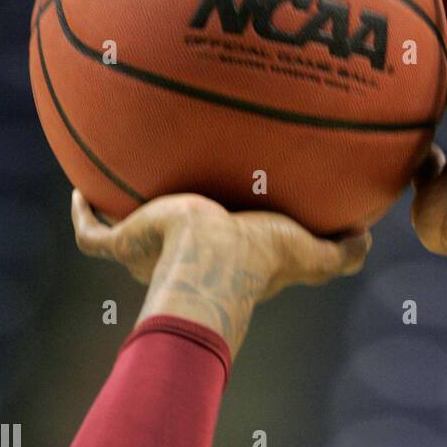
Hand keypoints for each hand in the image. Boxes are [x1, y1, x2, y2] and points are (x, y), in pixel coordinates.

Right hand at [71, 190, 371, 357]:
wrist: (211, 256)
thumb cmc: (260, 259)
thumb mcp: (311, 253)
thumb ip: (340, 253)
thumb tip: (368, 241)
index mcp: (225, 263)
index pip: (223, 253)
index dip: (225, 243)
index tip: (228, 222)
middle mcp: (183, 263)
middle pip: (173, 247)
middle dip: (169, 231)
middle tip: (172, 197)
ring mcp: (148, 256)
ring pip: (127, 237)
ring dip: (121, 219)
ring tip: (119, 183)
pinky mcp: (123, 243)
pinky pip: (91, 230)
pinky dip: (83, 212)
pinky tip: (78, 185)